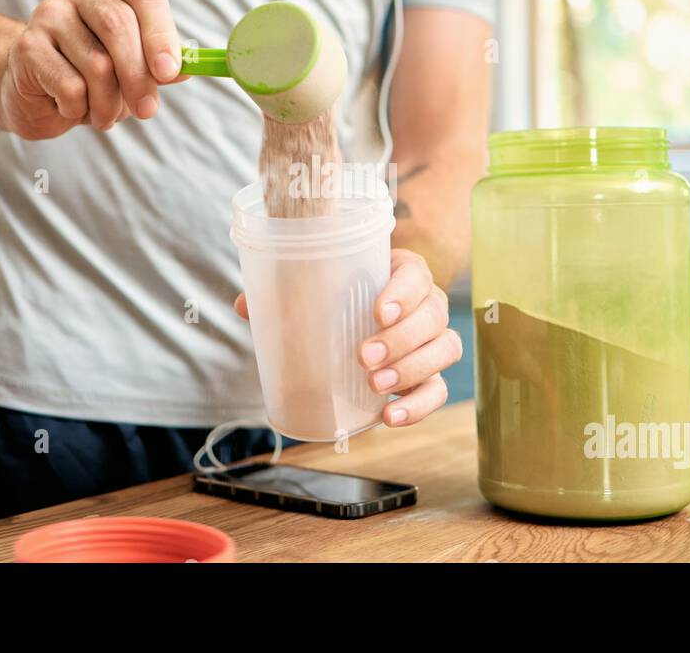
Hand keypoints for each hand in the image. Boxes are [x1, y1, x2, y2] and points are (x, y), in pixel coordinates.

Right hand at [0, 0, 186, 139]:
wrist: (32, 94)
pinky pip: (69, 86)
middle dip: (138, 77)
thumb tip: (191, 68)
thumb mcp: (133, 72)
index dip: (161, 34)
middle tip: (147, 111)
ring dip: (108, 103)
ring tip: (104, 115)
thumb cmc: (89, 78)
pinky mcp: (28, 46)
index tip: (169, 72)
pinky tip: (72, 108)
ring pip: (97, 64)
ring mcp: (50, 15)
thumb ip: (160, 68)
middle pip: (118, 26)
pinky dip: (79, 109)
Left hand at [233, 248, 460, 427]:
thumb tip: (244, 305)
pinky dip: (419, 406)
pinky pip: (438, 390)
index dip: (404, 292)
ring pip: (445, 349)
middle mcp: (426, 303)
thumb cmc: (338, 298)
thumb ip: (283, 292)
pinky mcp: (431, 375)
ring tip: (374, 385)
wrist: (358, 323)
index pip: (417, 274)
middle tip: (363, 357)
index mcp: (402, 273)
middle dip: (401, 339)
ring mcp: (432, 340)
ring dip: (412, 369)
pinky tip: (390, 416)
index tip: (376, 312)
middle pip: (434, 315)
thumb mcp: (315, 289)